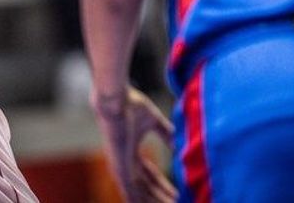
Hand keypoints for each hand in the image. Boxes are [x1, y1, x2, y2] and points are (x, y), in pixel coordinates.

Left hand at [93, 87, 176, 202]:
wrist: (116, 99)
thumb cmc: (131, 105)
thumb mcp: (154, 120)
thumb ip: (164, 131)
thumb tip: (178, 139)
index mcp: (130, 151)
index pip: (148, 174)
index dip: (162, 185)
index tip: (176, 193)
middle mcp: (124, 161)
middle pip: (144, 186)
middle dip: (159, 196)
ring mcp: (119, 165)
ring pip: (136, 191)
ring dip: (152, 200)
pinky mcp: (118, 166)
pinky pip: (128, 190)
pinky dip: (136, 200)